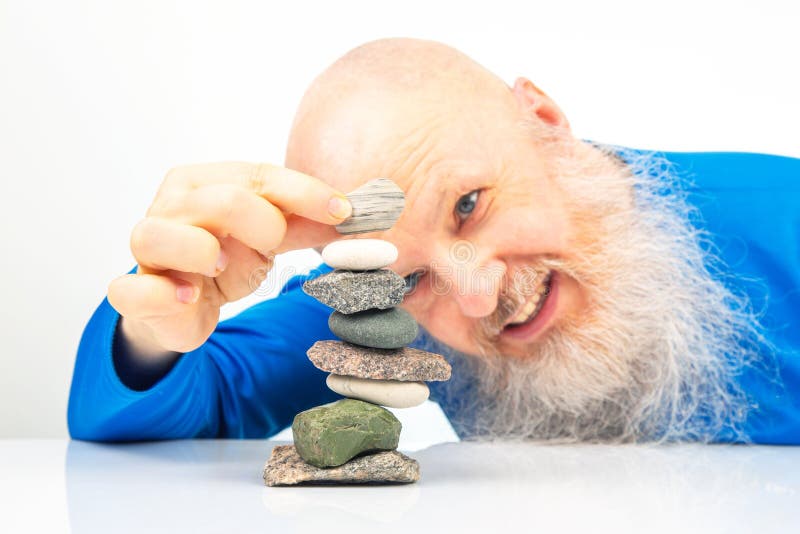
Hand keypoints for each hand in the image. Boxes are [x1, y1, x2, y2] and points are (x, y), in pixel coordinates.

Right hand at [107, 162, 350, 359]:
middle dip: (263, 224)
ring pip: (159, 234)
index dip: (305, 193)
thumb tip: (355, 213)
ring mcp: (147, 246)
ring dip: (202, 251)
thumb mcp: (270, 238)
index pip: (259, 176)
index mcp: (205, 182)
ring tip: (221, 265)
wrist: (182, 306)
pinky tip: (190, 296)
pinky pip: (132, 288)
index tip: (345, 212)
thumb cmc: (223, 260)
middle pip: (222, 201)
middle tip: (275, 243)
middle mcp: (171, 205)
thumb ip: (307, 223)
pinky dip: (164, 292)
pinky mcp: (133, 290)